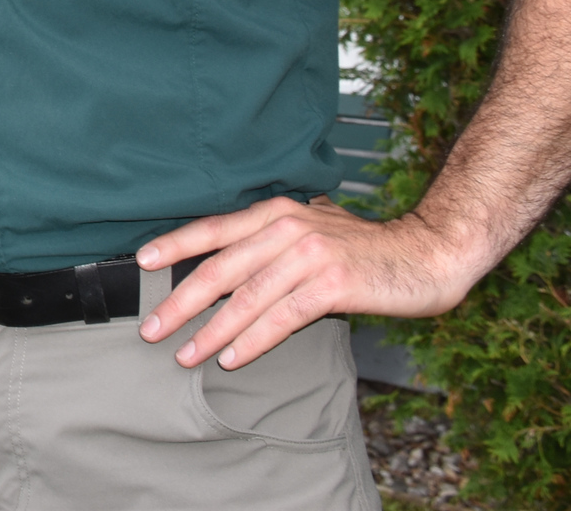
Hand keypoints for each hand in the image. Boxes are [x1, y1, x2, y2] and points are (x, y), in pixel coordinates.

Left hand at [136, 195, 478, 368]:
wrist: (428, 255)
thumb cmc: (365, 250)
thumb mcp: (312, 230)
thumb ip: (271, 239)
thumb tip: (223, 263)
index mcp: (276, 211)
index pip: (213, 228)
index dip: (175, 245)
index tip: (143, 263)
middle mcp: (287, 227)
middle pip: (220, 269)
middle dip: (180, 301)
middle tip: (151, 328)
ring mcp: (310, 254)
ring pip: (245, 298)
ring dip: (210, 331)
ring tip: (184, 354)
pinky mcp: (332, 284)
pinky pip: (280, 318)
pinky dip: (251, 341)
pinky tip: (232, 358)